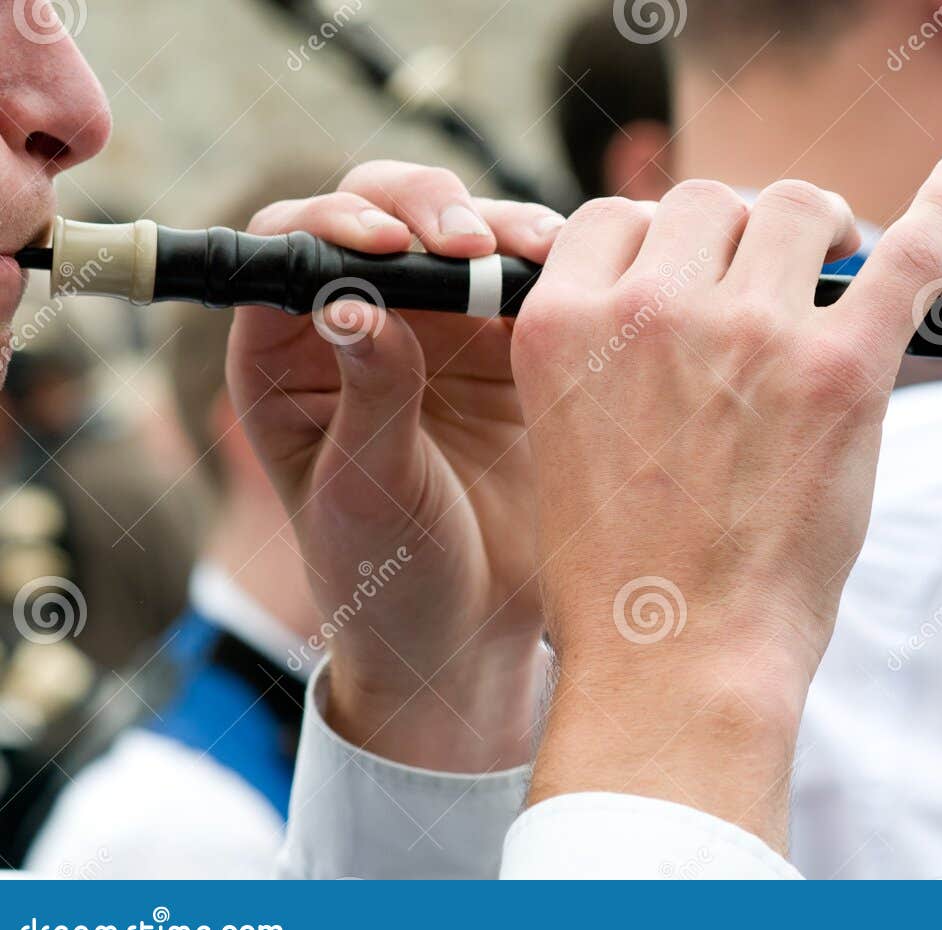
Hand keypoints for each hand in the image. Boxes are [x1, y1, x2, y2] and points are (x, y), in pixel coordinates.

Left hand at [226, 162, 565, 771]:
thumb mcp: (366, 494)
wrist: (474, 634)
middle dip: (422, 208)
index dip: (331, 227)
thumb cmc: (388, 577)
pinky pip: (528, 283)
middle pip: (378, 218)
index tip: (384, 245)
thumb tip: (353, 302)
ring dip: (497, 229)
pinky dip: (553, 267)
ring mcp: (440, 332)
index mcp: (288, 360)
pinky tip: (579, 272)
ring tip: (540, 250)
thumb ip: (368, 396)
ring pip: (459, 238)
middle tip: (470, 239)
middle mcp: (361, 328)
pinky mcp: (511, 349)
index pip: (290, 253)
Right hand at [512, 155, 941, 846]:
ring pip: (795, 206)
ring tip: (838, 255)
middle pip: (709, 199)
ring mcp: (749, 332)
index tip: (695, 268)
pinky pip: (908, 253)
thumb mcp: (567, 436)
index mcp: (566, 322)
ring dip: (816, 226)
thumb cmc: (623, 573)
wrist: (680, 660)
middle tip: (772, 272)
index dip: (663, 238)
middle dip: (740, 231)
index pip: (617, 216)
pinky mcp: (842, 369)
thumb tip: (672, 290)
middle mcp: (652, 308)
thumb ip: (608, 350)